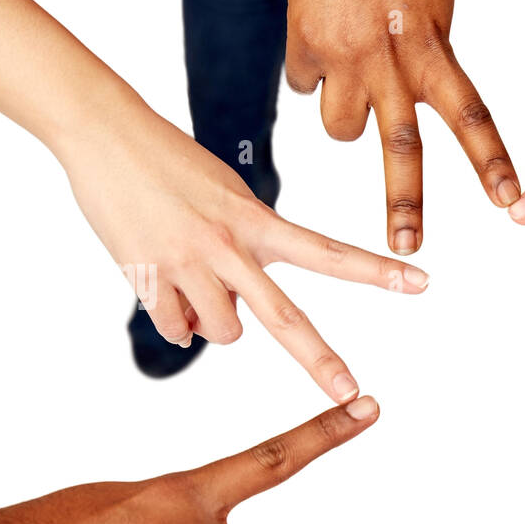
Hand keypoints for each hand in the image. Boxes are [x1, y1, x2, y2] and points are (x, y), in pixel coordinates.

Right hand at [61, 109, 429, 403]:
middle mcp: (229, 244)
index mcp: (257, 220)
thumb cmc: (169, 162)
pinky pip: (176, 329)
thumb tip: (228, 321)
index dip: (376, 271)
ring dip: (215, 323)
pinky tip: (162, 288)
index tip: (421, 283)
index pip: (329, 252)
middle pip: (284, 316)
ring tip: (193, 282)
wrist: (103, 131)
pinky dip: (176, 323)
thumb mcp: (226, 196)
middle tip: (351, 392)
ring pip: (223, 333)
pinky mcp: (146, 275)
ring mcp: (187, 262)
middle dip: (320, 360)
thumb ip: (245, 252)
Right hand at [286, 0, 519, 254]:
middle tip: (410, 245)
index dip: (490, 159)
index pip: (471, 113)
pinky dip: (312, 74)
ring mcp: (343, 58)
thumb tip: (426, 91)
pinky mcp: (303, 47)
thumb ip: (433, 55)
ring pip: (341, 129)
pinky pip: (305, 85)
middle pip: (401, 147)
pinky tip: (320, 42)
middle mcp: (388, 61)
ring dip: (346, 118)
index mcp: (430, 48)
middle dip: (405, 204)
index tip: (508, 200)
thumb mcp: (432, 5)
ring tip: (351, 79)